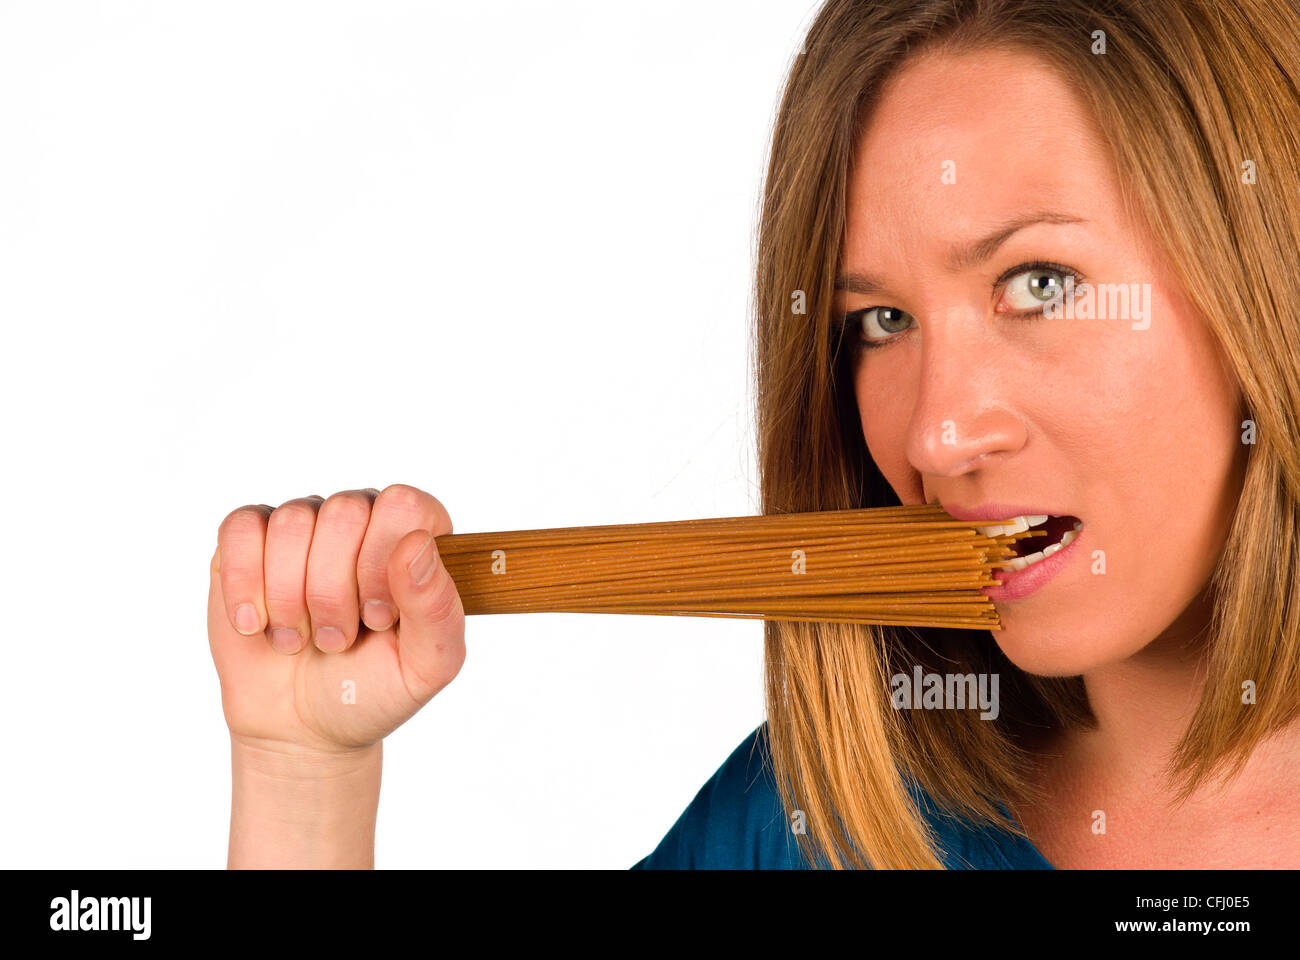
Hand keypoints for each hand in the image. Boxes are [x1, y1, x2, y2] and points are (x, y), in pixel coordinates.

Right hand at [208, 484, 464, 756]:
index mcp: (414, 536)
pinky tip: (255, 623)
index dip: (383, 563)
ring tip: (300, 638)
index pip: (402, 505)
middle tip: (338, 639)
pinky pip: (240, 530)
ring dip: (290, 598)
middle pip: (344, 513)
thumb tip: (416, 543)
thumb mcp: (425, 665)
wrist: (301, 726)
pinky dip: (245, 585)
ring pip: (291, 522)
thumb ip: (437, 605)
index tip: (378, 618)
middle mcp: (361, 518)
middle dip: (335, 592)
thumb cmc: (372, 688)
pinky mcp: (248, 541)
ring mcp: (304, 524)